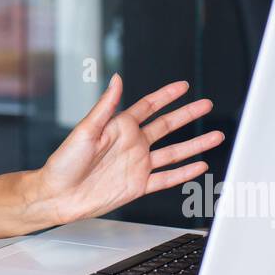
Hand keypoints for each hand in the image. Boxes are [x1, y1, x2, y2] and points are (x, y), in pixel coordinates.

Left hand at [23, 75, 223, 227]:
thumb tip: (116, 79)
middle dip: (187, 115)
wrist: (58, 195)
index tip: (183, 86)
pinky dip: (184, 172)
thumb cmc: (64, 162)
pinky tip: (199, 166)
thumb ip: (105, 106)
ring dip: (194, 144)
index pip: (148, 106)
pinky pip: (166, 177)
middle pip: (167, 126)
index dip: (166, 95)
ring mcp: (137, 164)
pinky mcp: (138, 185)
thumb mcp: (85, 130)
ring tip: (215, 136)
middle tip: (206, 104)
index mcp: (119, 127)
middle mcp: (131, 144)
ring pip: (173, 152)